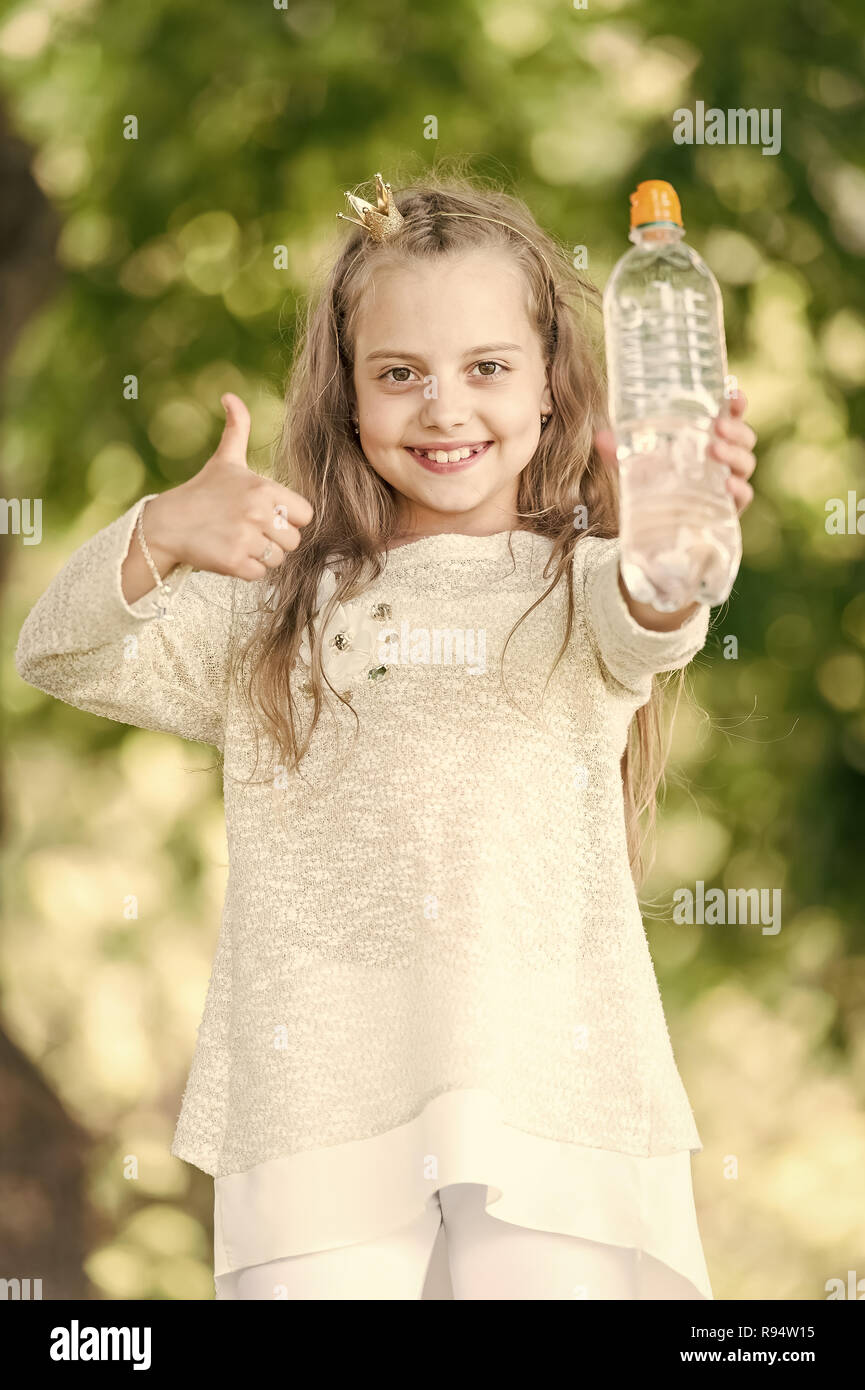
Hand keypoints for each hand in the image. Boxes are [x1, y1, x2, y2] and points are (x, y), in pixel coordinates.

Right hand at [144, 393, 314, 580]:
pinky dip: (247, 569)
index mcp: (263, 488)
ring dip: (262, 555)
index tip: (267, 515)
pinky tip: (229, 554)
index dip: (289, 517)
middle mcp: (257, 513)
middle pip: (294, 540)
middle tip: (249, 530)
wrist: (166, 523)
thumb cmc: (202, 492)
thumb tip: (230, 395)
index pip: (305, 514)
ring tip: (238, 541)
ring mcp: (245, 539)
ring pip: (278, 559)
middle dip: (275, 539)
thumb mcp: (225, 459)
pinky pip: (260, 575)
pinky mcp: (233, 563)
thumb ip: (237, 428)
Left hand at [594, 387, 757, 517]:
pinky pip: (744, 497)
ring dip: (734, 453)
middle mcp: (723, 459)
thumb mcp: (634, 465)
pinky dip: (739, 489)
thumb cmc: (653, 486)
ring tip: (714, 449)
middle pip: (744, 437)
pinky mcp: (729, 509)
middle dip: (735, 428)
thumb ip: (619, 452)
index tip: (733, 394)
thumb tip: (600, 437)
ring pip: (746, 463)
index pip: (730, 415)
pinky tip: (727, 484)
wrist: (654, 529)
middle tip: (718, 425)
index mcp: (708, 438)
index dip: (736, 402)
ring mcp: (728, 483)